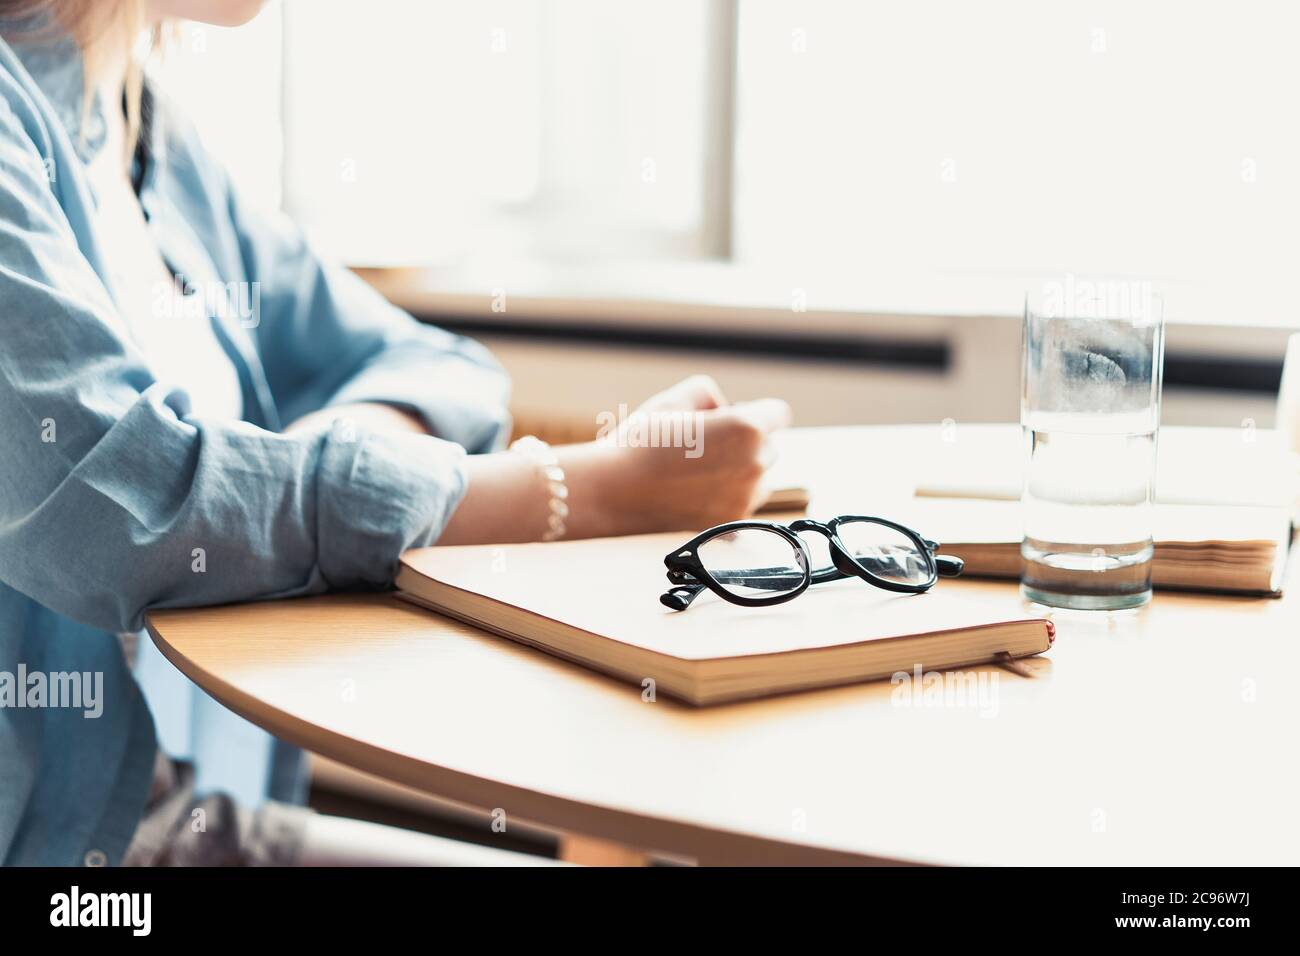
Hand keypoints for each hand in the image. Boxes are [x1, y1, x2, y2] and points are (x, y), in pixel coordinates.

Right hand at [560, 376, 791, 536]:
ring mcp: (745, 499)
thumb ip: (711, 394)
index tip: (733, 419)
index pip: (778, 414)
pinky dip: (726, 499)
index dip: (756, 412)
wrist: (613, 492)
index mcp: (747, 428)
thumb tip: (727, 409)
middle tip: (704, 445)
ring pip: (759, 480)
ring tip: (698, 470)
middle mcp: (755, 465)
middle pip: (769, 448)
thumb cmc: (641, 443)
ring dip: (741, 473)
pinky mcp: (730, 524)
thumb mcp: (675, 399)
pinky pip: (741, 506)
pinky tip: (694, 492)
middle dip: (746, 443)